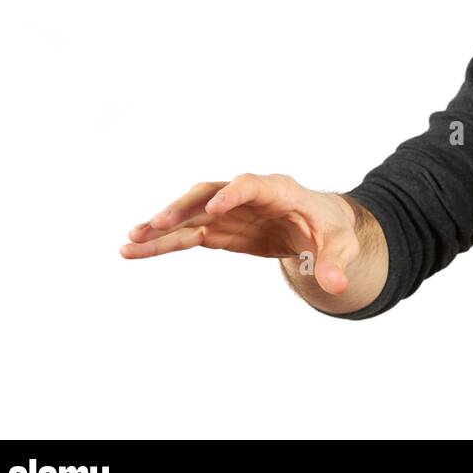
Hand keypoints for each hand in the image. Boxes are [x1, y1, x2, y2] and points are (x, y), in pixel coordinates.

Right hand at [120, 174, 360, 294]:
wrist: (319, 226)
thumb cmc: (332, 229)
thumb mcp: (342, 245)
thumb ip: (336, 263)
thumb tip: (336, 286)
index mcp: (280, 191)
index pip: (252, 185)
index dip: (233, 194)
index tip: (214, 210)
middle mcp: (247, 196)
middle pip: (209, 193)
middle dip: (184, 207)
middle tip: (156, 222)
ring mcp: (230, 213)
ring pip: (190, 215)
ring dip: (161, 227)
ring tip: (130, 242)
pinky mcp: (220, 230)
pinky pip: (187, 235)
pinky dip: (163, 243)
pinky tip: (135, 251)